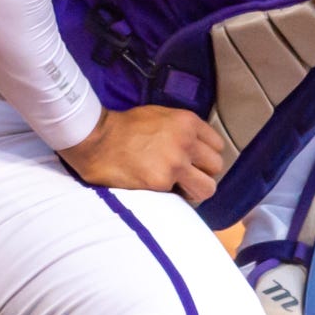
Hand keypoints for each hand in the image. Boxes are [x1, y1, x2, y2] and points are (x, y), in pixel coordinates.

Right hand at [60, 106, 229, 200]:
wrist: (97, 140)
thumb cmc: (125, 128)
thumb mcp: (160, 116)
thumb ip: (182, 129)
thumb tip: (197, 147)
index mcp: (187, 122)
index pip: (217, 146)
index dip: (205, 156)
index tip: (194, 161)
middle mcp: (186, 141)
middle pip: (216, 167)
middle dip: (203, 174)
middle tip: (186, 176)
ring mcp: (175, 162)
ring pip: (208, 188)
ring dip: (195, 190)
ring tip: (179, 188)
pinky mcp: (162, 182)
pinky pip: (182, 198)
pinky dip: (173, 196)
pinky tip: (159, 189)